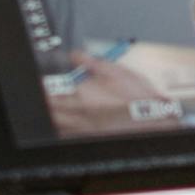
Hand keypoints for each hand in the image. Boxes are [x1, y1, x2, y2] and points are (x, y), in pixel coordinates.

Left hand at [49, 58, 167, 135]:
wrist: (154, 121)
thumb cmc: (137, 98)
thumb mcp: (115, 71)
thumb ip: (91, 62)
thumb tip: (75, 55)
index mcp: (82, 95)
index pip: (51, 91)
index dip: (43, 87)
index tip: (40, 83)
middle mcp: (79, 114)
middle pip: (50, 110)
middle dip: (46, 102)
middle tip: (45, 95)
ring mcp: (84, 129)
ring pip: (57, 125)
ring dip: (53, 117)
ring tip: (55, 110)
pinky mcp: (91, 139)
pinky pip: (69, 137)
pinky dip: (64, 131)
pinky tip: (67, 126)